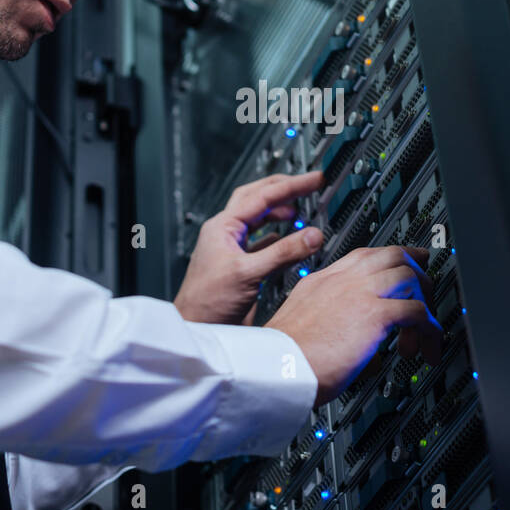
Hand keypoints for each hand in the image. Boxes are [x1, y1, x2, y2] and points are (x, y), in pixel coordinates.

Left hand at [173, 171, 325, 325]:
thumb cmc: (206, 303)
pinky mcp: (241, 267)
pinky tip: (289, 240)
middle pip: (257, 199)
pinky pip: (262, 244)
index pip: (262, 196)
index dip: (291, 186)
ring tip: (300, 207)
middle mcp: (227, 234)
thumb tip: (311, 235)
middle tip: (307, 183)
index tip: (313, 179)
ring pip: (259, 220)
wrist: (196, 330)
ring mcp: (233, 250)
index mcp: (223, 227)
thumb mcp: (248, 273)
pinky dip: (279, 238)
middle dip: (283, 189)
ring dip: (280, 212)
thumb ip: (283, 253)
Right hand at [264, 245, 441, 406]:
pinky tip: (425, 347)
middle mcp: (342, 280)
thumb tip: (353, 339)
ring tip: (425, 330)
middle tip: (427, 290)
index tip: (406, 263)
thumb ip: (327, 321)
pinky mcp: (374, 315)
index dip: (390, 258)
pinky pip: (417, 311)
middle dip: (417, 271)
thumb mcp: (302, 324)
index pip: (364, 255)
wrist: (274, 367)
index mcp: (322, 280)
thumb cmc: (282, 358)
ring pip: (408, 276)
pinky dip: (428, 329)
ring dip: (424, 302)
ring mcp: (359, 293)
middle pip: (392, 254)